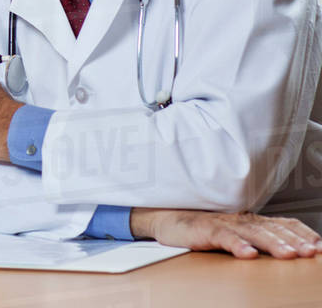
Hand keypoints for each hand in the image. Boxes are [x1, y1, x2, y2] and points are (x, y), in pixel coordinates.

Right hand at [132, 209, 321, 258]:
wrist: (167, 219)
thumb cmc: (202, 229)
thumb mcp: (236, 234)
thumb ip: (258, 239)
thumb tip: (290, 251)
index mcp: (252, 221)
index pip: (284, 224)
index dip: (302, 234)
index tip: (319, 247)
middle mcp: (242, 219)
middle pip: (273, 229)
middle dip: (295, 241)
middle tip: (311, 253)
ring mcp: (224, 223)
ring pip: (253, 233)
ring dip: (273, 244)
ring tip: (289, 255)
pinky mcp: (205, 229)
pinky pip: (223, 237)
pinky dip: (237, 245)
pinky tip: (248, 254)